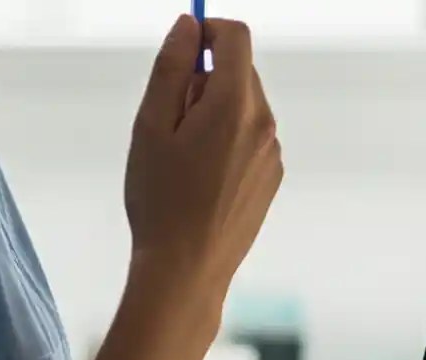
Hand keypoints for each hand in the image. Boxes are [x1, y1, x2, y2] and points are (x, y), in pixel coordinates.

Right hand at [124, 15, 281, 296]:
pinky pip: (251, 137)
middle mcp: (264, 124)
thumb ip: (172, 67)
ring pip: (246, 105)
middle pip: (241, 70)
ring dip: (216, 109)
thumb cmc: (161, 200)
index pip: (235, 37)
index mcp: (234, 106)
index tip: (183, 48)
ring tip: (184, 154)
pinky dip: (228, 138)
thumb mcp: (151, 125)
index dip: (207, 30)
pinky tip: (202, 176)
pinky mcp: (273, 175)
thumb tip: (188, 26)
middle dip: (206, 76)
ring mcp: (273, 152)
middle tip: (171, 117)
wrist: (187, 267)